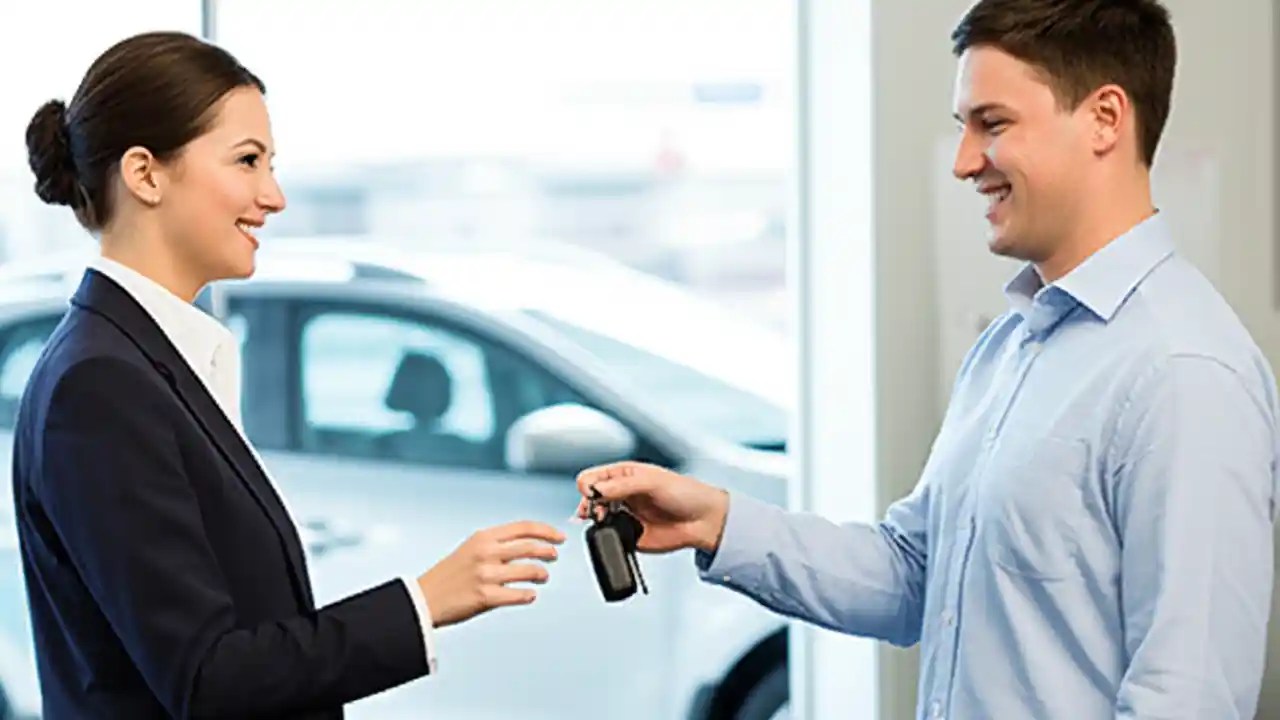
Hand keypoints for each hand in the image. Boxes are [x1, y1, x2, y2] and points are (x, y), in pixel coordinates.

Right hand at [417, 520, 564, 628]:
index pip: (523, 527)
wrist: (424, 598)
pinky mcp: (486, 596)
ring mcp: (486, 574)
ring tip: (542, 576)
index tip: (559, 537)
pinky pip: (519, 594)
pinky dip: (529, 594)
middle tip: (554, 556)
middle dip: (548, 551)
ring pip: (529, 571)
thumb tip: (529, 544)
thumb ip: (497, 544)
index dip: (546, 531)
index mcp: (483, 537)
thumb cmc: (450, 575)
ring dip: (541, 574)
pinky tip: (530, 594)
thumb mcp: (471, 548)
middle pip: (531, 547)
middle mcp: (486, 553)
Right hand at [575, 461, 728, 554]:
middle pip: (589, 498)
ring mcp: (624, 516)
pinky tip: (611, 534)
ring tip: (602, 521)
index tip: (593, 494)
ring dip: (594, 520)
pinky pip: (609, 538)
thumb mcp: (652, 482)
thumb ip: (622, 486)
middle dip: (588, 505)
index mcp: (624, 475)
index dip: (588, 486)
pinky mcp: (630, 536)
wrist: (704, 521)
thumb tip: (594, 490)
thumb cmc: (685, 493)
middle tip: (597, 512)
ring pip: (595, 518)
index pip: (592, 477)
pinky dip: (606, 537)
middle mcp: (620, 495)